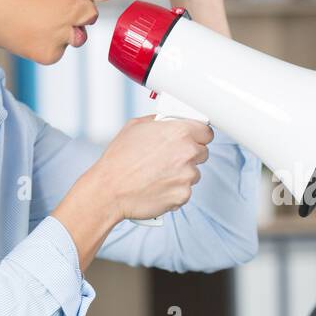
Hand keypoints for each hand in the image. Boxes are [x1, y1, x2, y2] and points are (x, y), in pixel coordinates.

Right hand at [98, 115, 213, 220]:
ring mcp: (187, 175)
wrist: (110, 189)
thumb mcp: (135, 127)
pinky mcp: (183, 195)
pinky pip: (185, 191)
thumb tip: (168, 121)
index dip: (198, 135)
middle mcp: (187, 153)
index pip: (206, 131)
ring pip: (194, 173)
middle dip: (189, 154)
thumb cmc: (119, 160)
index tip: (193, 139)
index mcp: (179, 132)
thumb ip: (159, 122)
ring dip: (182, 173)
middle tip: (170, 158)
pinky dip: (175, 190)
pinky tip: (158, 186)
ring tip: (159, 174)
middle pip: (202, 152)